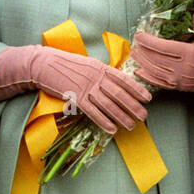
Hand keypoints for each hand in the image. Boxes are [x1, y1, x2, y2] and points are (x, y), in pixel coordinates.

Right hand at [29, 47, 151, 135]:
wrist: (44, 64)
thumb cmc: (66, 64)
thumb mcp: (87, 64)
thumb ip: (101, 73)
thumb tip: (116, 82)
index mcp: (100, 67)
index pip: (123, 79)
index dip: (137, 89)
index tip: (148, 98)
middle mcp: (95, 77)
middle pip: (119, 94)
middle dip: (133, 106)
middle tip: (143, 116)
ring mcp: (86, 87)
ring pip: (108, 104)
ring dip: (121, 116)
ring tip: (131, 125)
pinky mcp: (75, 97)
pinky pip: (92, 112)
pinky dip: (103, 121)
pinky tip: (112, 129)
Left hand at [129, 12, 193, 116]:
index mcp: (190, 54)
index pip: (164, 47)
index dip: (149, 41)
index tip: (139, 35)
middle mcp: (182, 69)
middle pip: (156, 59)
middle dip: (142, 51)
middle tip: (133, 43)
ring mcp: (180, 80)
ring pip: (155, 71)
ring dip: (142, 63)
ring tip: (133, 54)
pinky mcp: (180, 87)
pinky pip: (160, 83)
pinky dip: (148, 78)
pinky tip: (139, 72)